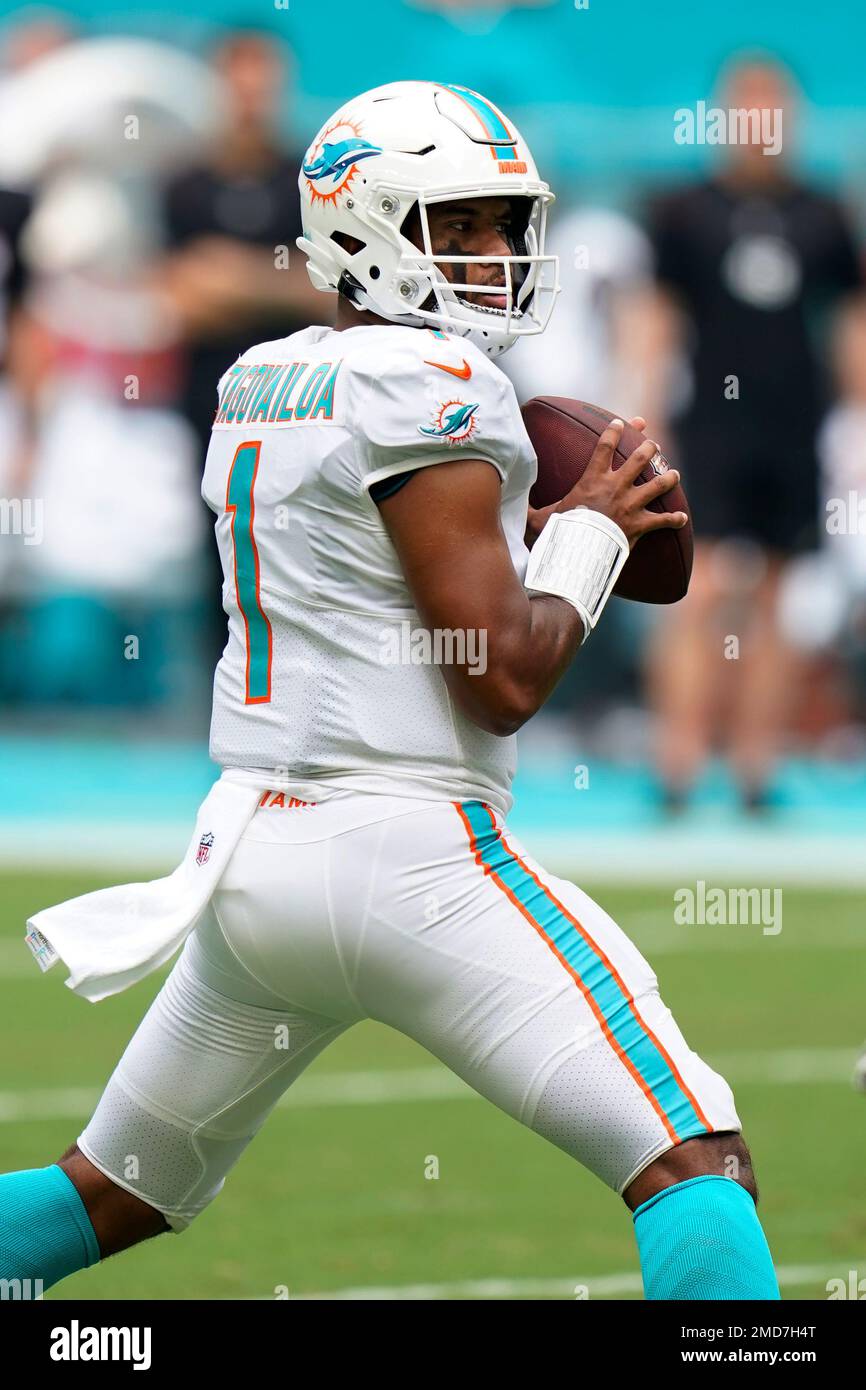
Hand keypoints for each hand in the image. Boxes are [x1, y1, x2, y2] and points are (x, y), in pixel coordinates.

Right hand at [525, 416, 686, 550]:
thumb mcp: (538, 519)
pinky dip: (674, 520)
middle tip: (653, 444)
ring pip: (657, 485)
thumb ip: (526, 509)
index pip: (604, 446)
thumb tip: (505, 503)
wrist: (580, 553)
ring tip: (674, 473)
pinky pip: (662, 521)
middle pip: (638, 459)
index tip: (620, 422)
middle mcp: (615, 487)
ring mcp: (631, 505)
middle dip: (648, 448)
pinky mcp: (640, 525)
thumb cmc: (559, 534)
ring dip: (667, 478)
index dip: (614, 432)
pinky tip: (682, 518)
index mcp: (592, 480)